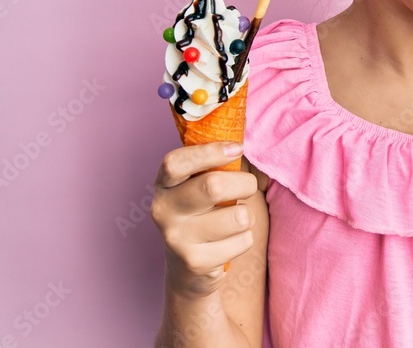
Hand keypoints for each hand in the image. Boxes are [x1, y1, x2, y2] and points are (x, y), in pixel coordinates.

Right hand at [151, 141, 258, 297]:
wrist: (188, 267)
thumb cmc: (204, 213)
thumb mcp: (201, 184)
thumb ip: (217, 163)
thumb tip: (242, 144)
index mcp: (164, 184)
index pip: (176, 162)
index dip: (210, 152)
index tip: (237, 149)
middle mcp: (163, 210)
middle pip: (213, 186)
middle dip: (244, 184)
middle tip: (248, 187)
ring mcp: (177, 238)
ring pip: (237, 216)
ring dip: (247, 215)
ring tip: (235, 219)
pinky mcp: (195, 262)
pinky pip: (243, 240)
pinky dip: (246, 238)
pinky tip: (229, 242)